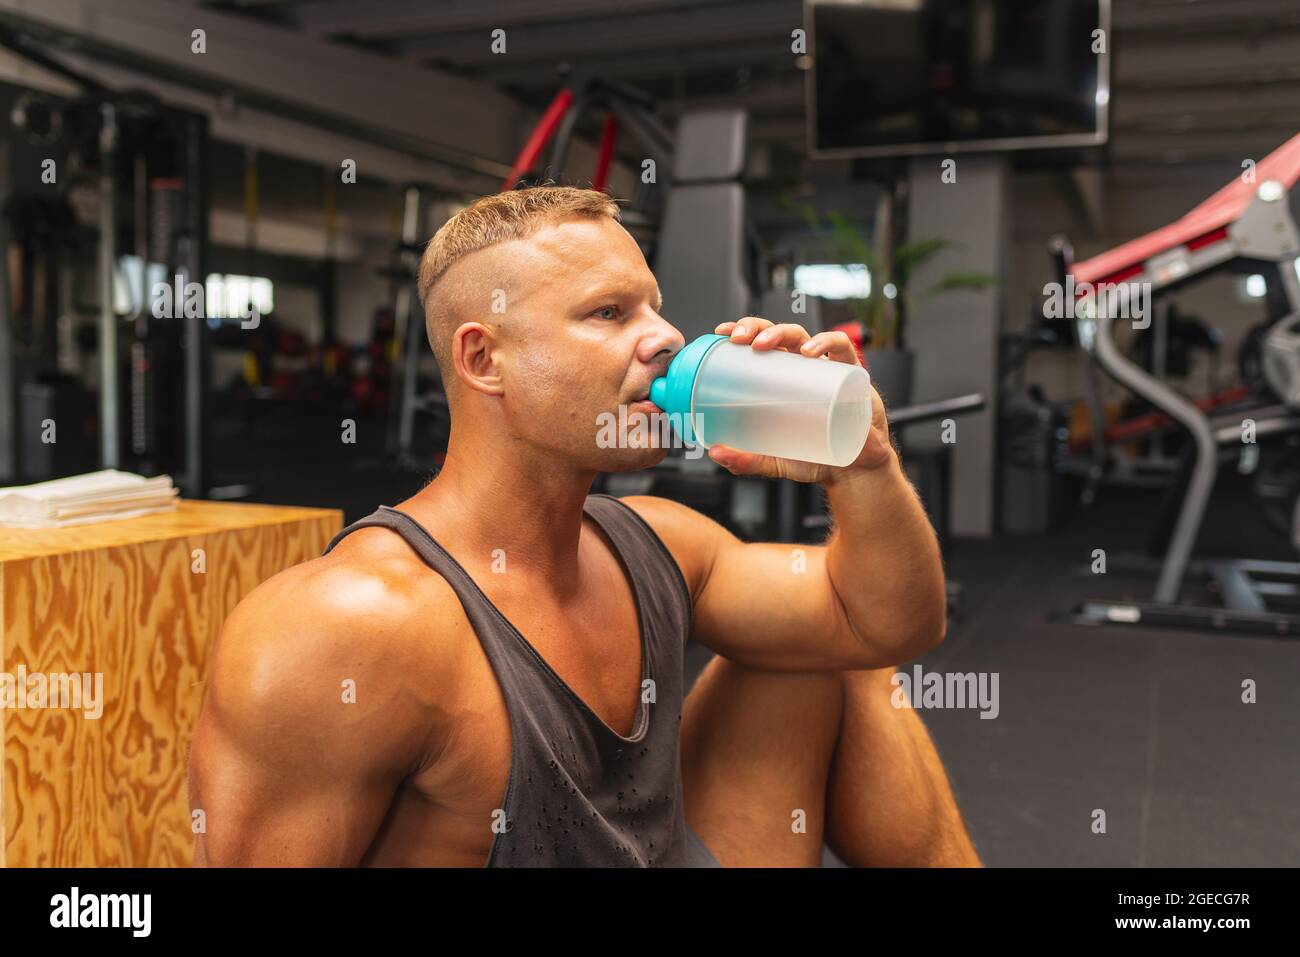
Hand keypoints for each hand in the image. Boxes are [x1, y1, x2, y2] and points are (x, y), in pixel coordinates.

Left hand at [706, 317, 893, 483]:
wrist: (854, 468)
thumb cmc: (816, 456)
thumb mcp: (777, 460)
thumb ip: (749, 460)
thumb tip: (716, 453)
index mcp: (780, 378)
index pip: (758, 343)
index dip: (741, 330)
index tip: (721, 332)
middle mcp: (800, 367)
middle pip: (776, 333)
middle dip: (755, 327)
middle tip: (739, 339)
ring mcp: (825, 368)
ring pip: (802, 335)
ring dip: (780, 332)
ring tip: (764, 344)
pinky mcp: (851, 373)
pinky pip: (840, 347)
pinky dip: (826, 342)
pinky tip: (810, 352)